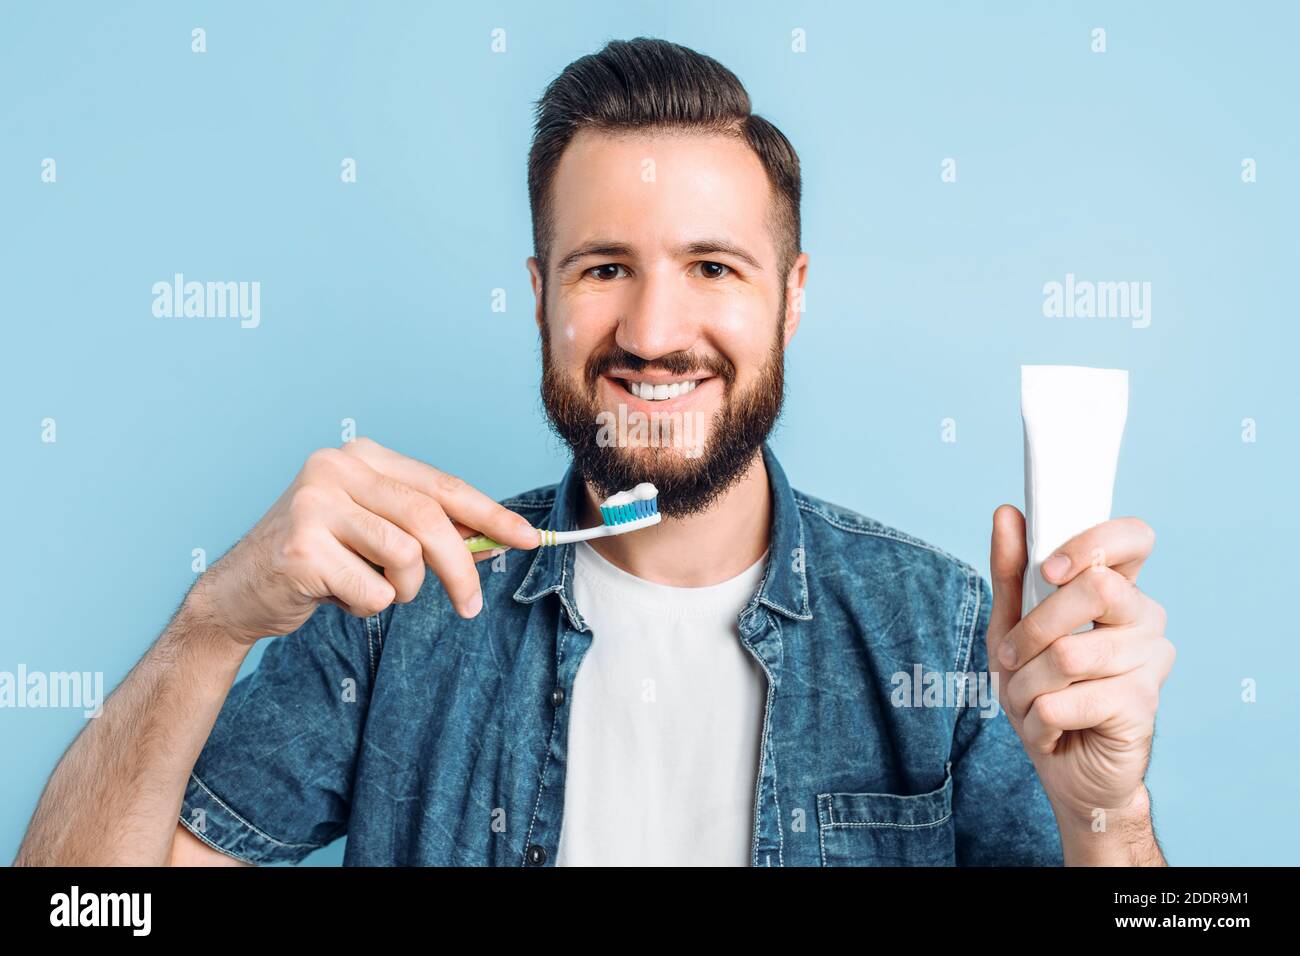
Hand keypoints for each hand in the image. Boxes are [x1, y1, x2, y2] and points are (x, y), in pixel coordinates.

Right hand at [189, 437, 538, 643]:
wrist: (240, 593)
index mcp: (363, 456)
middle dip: (462, 568)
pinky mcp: (300, 547)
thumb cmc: (320, 561)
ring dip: (400, 591)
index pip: (443, 485)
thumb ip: (429, 529)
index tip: (528, 540)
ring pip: (405, 557)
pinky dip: (366, 606)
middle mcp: (337, 467)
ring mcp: (314, 503)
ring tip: (371, 589)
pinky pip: (372, 591)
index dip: (491, 515)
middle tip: (472, 606)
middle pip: (430, 519)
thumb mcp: (376, 533)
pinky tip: (335, 596)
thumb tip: (498, 539)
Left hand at [986, 506, 1174, 825]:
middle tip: (1014, 658)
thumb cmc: (1042, 691)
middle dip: (1033, 628)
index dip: (1092, 543)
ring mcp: (1150, 660)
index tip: (1052, 569)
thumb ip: (1012, 572)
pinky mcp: (1143, 704)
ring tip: (1032, 702)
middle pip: (1095, 588)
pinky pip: (1066, 700)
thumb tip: (1006, 513)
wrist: (1065, 768)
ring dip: (1027, 685)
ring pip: (1068, 653)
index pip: (1134, 537)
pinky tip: (1052, 728)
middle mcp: (1144, 618)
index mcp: (1118, 590)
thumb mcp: (1011, 628)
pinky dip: (1038, 719)